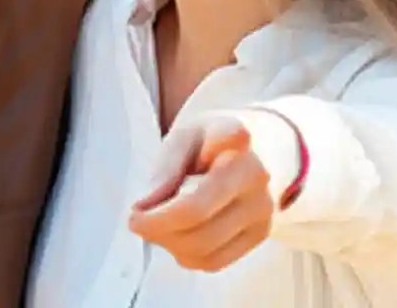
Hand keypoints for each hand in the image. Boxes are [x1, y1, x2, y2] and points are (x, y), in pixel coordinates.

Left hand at [129, 113, 275, 272]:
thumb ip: (166, 167)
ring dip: (167, 241)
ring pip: (203, 245)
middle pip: (195, 212)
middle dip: (155, 223)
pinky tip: (177, 237)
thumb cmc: (207, 143)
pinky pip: (213, 260)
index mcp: (235, 135)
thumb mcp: (182, 136)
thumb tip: (145, 206)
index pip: (221, 146)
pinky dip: (185, 255)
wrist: (254, 151)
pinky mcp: (258, 235)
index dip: (183, 180)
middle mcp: (256, 173)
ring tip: (155, 226)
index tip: (146, 198)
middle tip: (135, 219)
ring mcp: (261, 208)